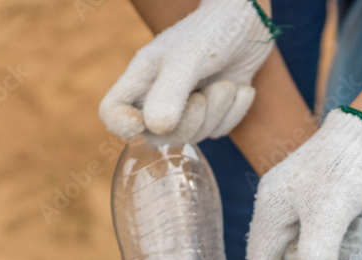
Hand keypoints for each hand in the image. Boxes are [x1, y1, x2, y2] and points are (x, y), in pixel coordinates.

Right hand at [100, 0, 275, 142]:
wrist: (249, 21)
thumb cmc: (212, 31)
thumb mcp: (187, 58)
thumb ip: (169, 92)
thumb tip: (155, 129)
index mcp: (142, 76)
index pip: (112, 111)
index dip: (120, 124)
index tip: (142, 122)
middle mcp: (160, 95)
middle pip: (158, 135)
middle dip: (191, 120)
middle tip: (210, 92)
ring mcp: (187, 107)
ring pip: (193, 136)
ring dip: (218, 111)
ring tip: (227, 84)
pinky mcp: (213, 112)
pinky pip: (219, 131)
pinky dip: (234, 112)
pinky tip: (239, 87)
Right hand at [247, 106, 361, 259]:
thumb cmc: (344, 168)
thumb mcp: (330, 214)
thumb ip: (317, 253)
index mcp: (270, 207)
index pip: (261, 258)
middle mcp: (277, 203)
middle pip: (280, 250)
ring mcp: (296, 197)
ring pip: (302, 239)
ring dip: (319, 252)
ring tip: (342, 255)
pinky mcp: (316, 193)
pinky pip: (317, 225)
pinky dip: (330, 237)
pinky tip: (350, 233)